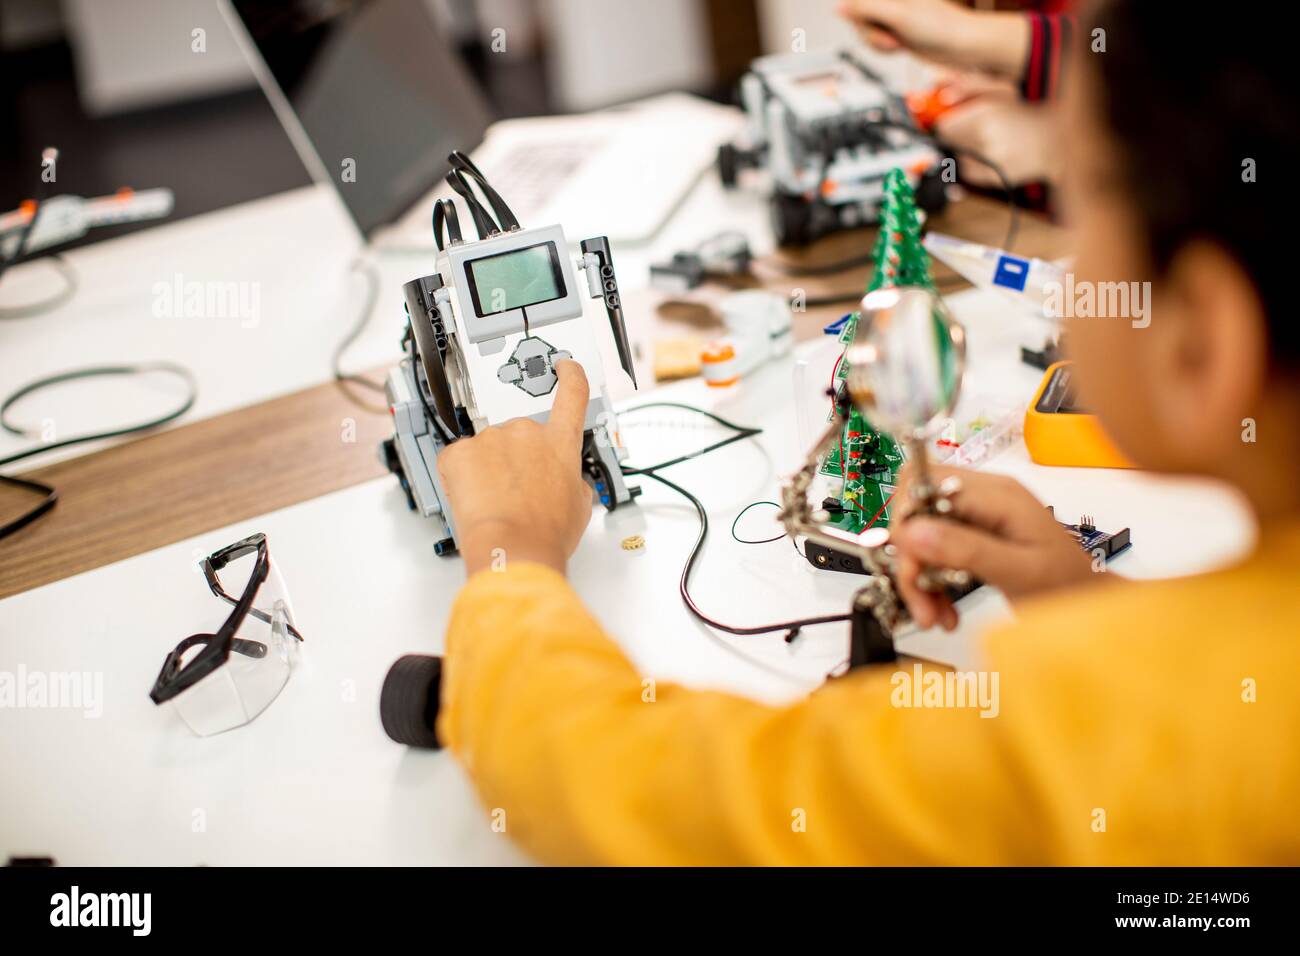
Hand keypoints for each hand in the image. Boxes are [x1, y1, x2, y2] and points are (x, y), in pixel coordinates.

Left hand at [436, 360, 593, 575]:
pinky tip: (473, 498)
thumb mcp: (579, 506)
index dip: (569, 376)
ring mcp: (491, 439)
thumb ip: (574, 481)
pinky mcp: (459, 452)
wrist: (513, 549)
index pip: (572, 395)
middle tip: (516, 490)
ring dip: (489, 468)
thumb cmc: (546, 533)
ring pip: (487, 448)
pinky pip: (458, 459)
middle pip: (521, 433)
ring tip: (495, 501)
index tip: (564, 368)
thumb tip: (569, 482)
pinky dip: (460, 476)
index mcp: (561, 443)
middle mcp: (527, 432)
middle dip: (516, 457)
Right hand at [837, 0, 1028, 76]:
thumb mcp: (898, 15)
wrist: (961, 45)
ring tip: (896, 43)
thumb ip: (866, 8)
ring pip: (863, 29)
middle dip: (869, 31)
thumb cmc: (939, 27)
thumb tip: (839, 8)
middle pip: (857, 15)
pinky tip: (897, 47)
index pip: (857, 2)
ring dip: (876, 42)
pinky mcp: (894, 28)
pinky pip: (873, 39)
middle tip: (889, 37)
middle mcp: (890, 0)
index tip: (872, 24)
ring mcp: (891, 13)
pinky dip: (882, 48)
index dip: (859, 14)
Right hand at [888, 466, 1097, 629]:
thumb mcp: (1018, 572)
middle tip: (918, 596)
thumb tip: (911, 531)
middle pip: (915, 506)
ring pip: (919, 532)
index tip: (910, 561)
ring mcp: (978, 516)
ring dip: (918, 575)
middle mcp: (984, 497)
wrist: (1092, 608)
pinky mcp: (974, 537)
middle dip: (909, 555)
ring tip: (931, 613)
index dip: (906, 519)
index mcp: (997, 494)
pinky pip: (933, 550)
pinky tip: (942, 608)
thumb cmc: (1069, 590)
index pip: (923, 481)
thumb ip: (966, 549)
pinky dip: (930, 581)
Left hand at [934, 98, 1060, 187]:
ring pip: (956, 157)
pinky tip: (990, 155)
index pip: (942, 126)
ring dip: (963, 150)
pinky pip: (967, 173)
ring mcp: (989, 162)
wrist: (1055, 140)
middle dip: (954, 135)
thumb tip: (942, 94)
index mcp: (984, 114)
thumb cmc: (1025, 113)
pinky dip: (973, 164)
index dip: (943, 122)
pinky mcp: (992, 179)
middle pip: (947, 142)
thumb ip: (968, 87)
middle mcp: (985, 140)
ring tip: (986, 141)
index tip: (947, 119)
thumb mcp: (1000, 89)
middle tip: (971, 129)